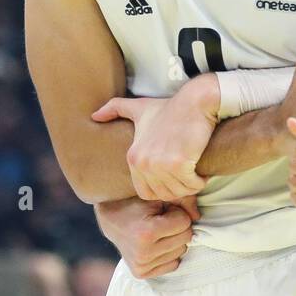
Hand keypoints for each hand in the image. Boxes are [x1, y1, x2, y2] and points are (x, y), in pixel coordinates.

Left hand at [92, 77, 218, 200]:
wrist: (195, 102)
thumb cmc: (170, 108)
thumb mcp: (140, 108)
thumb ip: (115, 109)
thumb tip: (94, 115)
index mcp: (133, 157)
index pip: (146, 192)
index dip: (163, 188)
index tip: (174, 176)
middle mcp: (143, 163)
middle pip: (164, 194)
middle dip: (178, 189)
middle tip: (188, 175)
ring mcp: (160, 164)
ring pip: (179, 192)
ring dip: (190, 186)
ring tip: (195, 173)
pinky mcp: (179, 163)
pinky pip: (191, 185)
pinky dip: (199, 181)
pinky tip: (201, 171)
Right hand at [93, 195, 199, 278]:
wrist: (112, 219)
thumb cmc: (137, 203)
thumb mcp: (158, 196)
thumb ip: (182, 201)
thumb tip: (198, 217)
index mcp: (146, 233)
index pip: (185, 223)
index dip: (177, 212)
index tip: (164, 210)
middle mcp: (143, 253)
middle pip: (185, 238)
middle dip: (178, 226)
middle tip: (161, 220)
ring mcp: (142, 266)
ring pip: (181, 251)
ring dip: (174, 239)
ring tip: (157, 231)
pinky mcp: (142, 273)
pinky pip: (173, 264)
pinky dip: (169, 253)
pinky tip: (156, 244)